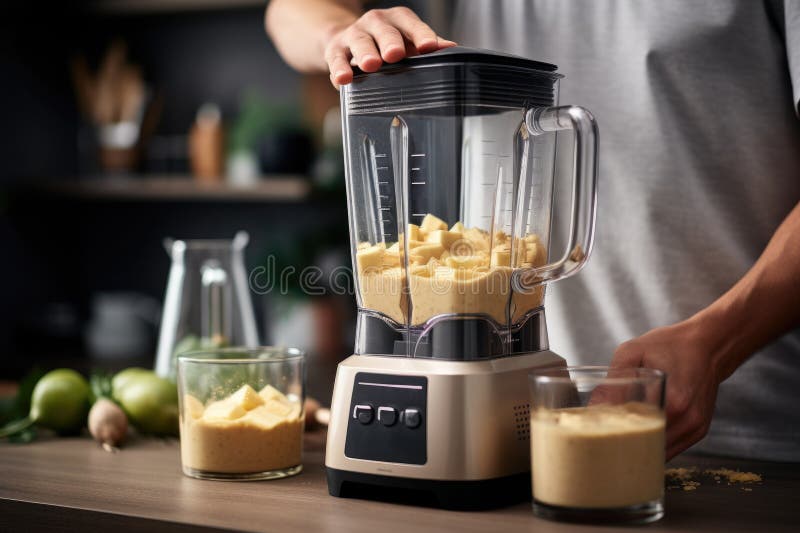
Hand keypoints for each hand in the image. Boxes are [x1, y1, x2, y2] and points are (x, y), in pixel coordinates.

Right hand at [323, 7, 455, 86]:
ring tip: (371, 65)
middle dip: (390, 42)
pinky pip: (337, 59)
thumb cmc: (385, 43)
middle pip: (384, 30)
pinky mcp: (336, 50)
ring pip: (360, 42)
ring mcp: (355, 35)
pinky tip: (343, 79)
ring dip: (365, 53)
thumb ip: (426, 45)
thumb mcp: (407, 41)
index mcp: (398, 20)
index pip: (411, 24)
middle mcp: (376, 23)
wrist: (347, 40)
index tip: (428, 47)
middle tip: (395, 54)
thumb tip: (452, 49)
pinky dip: (340, 69)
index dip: (420, 35)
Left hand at [610, 319, 721, 459]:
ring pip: (661, 453)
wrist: (708, 346)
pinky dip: (653, 443)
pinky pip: (671, 448)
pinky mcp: (698, 431)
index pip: (639, 434)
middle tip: (602, 439)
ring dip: (639, 448)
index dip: (615, 437)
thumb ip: (613, 379)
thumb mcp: (633, 352)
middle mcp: (688, 420)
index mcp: (675, 401)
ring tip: (617, 436)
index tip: (596, 434)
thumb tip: (592, 407)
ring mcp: (695, 428)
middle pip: (650, 448)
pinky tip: (637, 434)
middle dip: (624, 446)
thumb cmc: (669, 345)